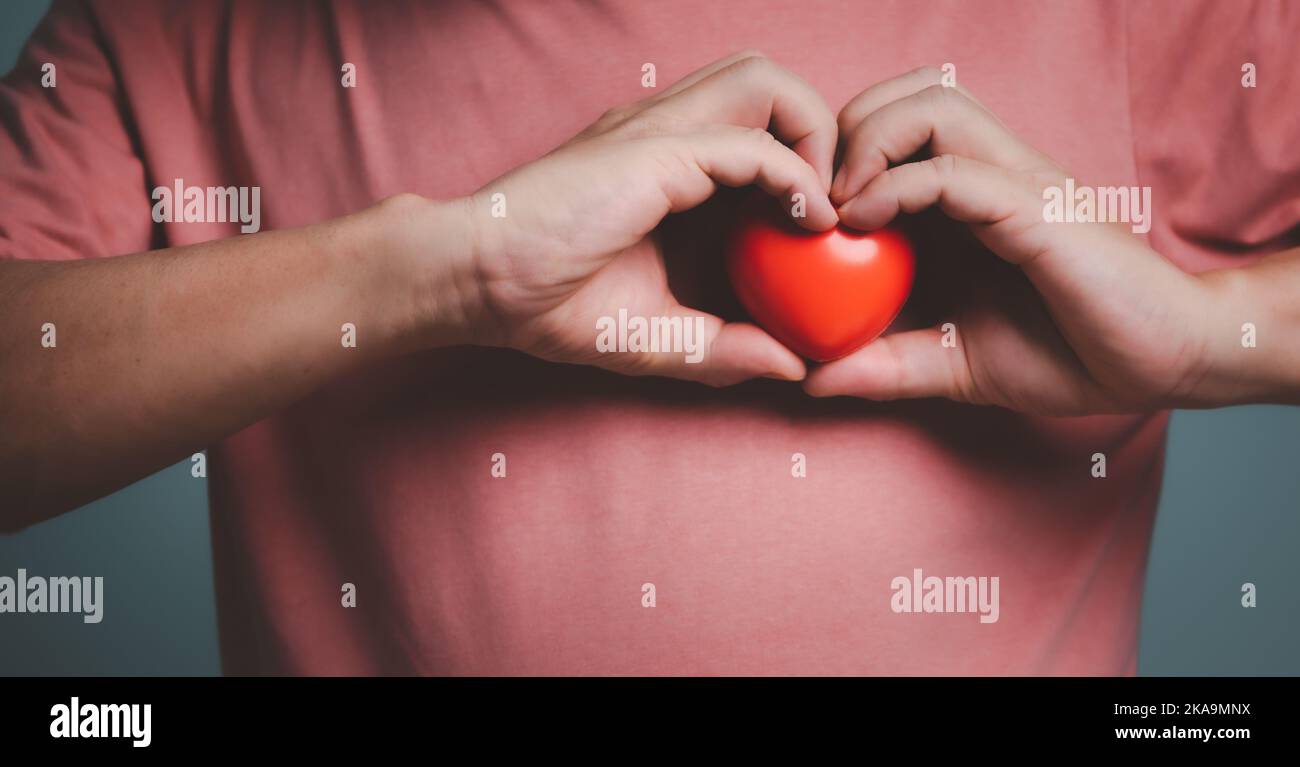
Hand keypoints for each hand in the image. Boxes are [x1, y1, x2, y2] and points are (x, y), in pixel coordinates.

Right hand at [451, 51, 838, 384]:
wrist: (477, 283)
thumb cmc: (548, 304)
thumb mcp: (657, 336)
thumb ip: (724, 348)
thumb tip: (793, 366)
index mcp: (669, 166)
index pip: (757, 126)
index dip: (804, 165)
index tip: (827, 233)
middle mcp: (670, 133)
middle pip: (767, 81)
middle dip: (818, 129)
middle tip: (830, 205)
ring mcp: (661, 134)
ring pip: (766, 83)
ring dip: (813, 136)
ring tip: (822, 208)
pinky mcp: (655, 152)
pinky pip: (749, 143)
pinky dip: (793, 177)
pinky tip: (810, 224)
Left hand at [806, 67, 1218, 414]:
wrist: (1164, 362)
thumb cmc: (1067, 353)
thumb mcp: (951, 363)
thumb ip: (885, 364)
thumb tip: (810, 378)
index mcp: (970, 194)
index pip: (896, 125)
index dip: (839, 151)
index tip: (805, 214)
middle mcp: (992, 172)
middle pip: (908, 94)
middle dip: (846, 129)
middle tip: (817, 200)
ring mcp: (1017, 182)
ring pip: (933, 104)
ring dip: (870, 141)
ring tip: (841, 206)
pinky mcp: (1036, 208)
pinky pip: (956, 170)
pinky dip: (899, 186)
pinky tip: (864, 223)